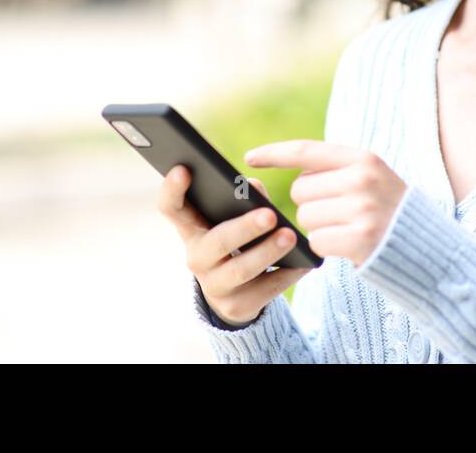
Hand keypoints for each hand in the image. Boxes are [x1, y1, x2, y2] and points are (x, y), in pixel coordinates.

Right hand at [157, 165, 311, 326]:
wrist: (234, 292)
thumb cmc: (234, 238)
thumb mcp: (232, 218)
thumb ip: (243, 197)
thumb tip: (253, 188)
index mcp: (190, 228)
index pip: (171, 208)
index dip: (172, 189)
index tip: (184, 169)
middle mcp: (196, 258)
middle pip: (216, 242)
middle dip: (244, 228)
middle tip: (269, 214)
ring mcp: (215, 286)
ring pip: (241, 269)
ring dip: (268, 252)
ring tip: (291, 237)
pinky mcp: (237, 307)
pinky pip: (265, 290)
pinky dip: (287, 274)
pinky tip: (304, 262)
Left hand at [243, 140, 407, 267]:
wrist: (430, 248)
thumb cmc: (389, 212)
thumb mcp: (371, 178)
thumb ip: (337, 171)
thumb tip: (292, 176)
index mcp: (363, 158)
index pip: (306, 150)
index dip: (274, 154)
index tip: (250, 158)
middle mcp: (362, 179)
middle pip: (300, 190)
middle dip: (310, 204)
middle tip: (339, 212)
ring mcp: (362, 209)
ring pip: (305, 217)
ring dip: (318, 227)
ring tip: (347, 228)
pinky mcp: (360, 239)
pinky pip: (316, 241)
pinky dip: (325, 247)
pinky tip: (347, 244)